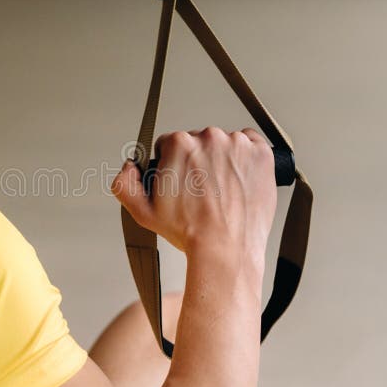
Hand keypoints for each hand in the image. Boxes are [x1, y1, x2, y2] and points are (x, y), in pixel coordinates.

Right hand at [112, 127, 276, 266]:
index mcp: (179, 144)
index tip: (182, 182)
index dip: (174, 165)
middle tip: (202, 190)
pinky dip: (247, 158)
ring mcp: (238, 144)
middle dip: (199, 162)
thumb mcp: (143, 213)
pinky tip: (240, 180)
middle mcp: (209, 137)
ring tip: (222, 190)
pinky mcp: (261, 153)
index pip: (171, 143)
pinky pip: (251, 144)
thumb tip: (129, 166)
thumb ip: (125, 184)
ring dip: (223, 160)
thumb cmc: (190, 232)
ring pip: (225, 144)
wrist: (226, 249)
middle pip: (199, 142)